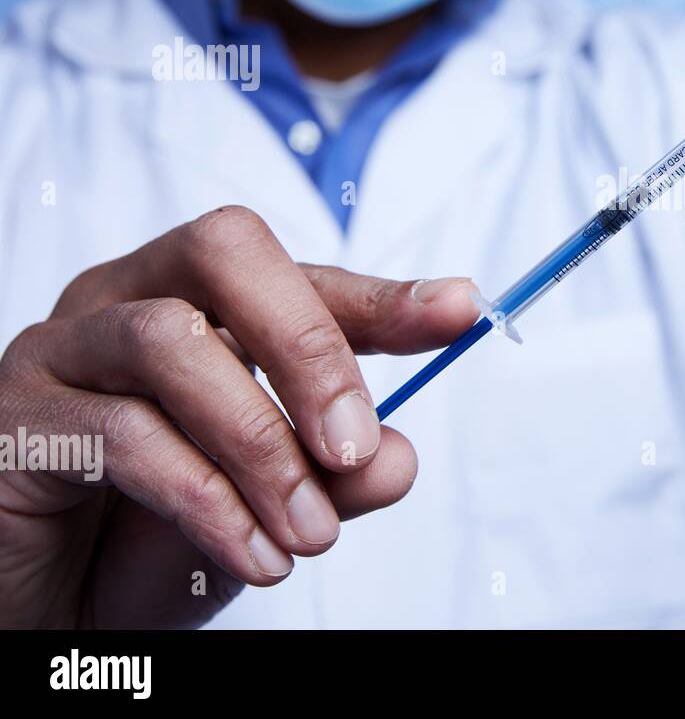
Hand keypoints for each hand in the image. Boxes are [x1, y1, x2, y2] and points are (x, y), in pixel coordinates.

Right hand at [0, 206, 478, 627]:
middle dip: (311, 346)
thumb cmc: (151, 538)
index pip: (300, 274)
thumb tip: (395, 456)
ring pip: (177, 343)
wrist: (49, 609)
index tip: (463, 307)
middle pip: (227, 252)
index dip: (385, 291)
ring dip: (263, 446)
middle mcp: (129, 299)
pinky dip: (209, 502)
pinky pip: (126, 435)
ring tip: (310, 534)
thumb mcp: (272, 505)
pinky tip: (256, 557)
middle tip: (354, 447)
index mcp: (199, 303)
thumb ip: (336, 474)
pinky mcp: (17, 415)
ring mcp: (65, 347)